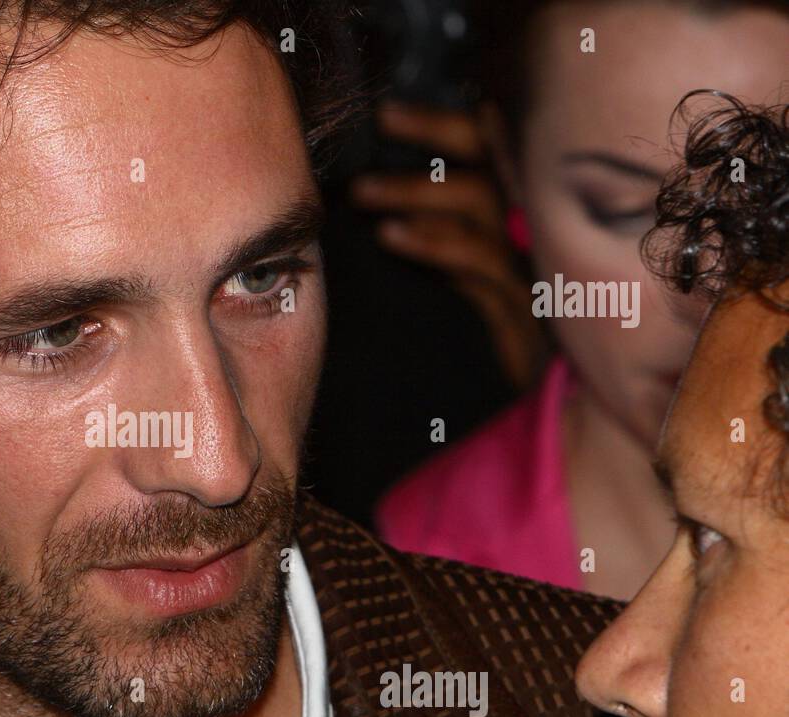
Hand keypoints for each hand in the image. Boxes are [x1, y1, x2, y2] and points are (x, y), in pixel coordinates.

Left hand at [350, 102, 544, 389]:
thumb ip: (446, 247)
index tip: (388, 115)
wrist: (542, 413)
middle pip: (491, 162)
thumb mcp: (469, 289)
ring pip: (483, 207)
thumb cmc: (497, 347)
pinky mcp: (524, 313)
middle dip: (437, 134)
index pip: (487, 153)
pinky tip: (393, 235)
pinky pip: (480, 266)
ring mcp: (532, 271)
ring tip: (363, 192)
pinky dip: (435, 243)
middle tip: (383, 121)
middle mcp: (532, 236)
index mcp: (517, 223)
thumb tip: (386, 215)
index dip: (444, 127)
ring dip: (417, 193)